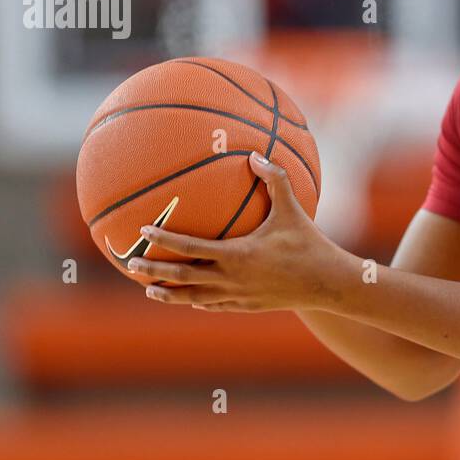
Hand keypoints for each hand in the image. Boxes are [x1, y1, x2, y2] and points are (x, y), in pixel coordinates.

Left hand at [126, 151, 352, 311]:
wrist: (327, 284)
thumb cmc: (310, 244)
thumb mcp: (292, 209)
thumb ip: (274, 179)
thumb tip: (255, 154)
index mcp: (236, 255)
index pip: (189, 247)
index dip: (163, 240)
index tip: (143, 232)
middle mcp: (231, 279)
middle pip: (182, 278)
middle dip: (154, 271)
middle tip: (131, 264)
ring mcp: (237, 296)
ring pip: (193, 298)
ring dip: (169, 294)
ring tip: (149, 290)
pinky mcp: (247, 306)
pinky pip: (214, 305)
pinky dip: (198, 301)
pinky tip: (190, 299)